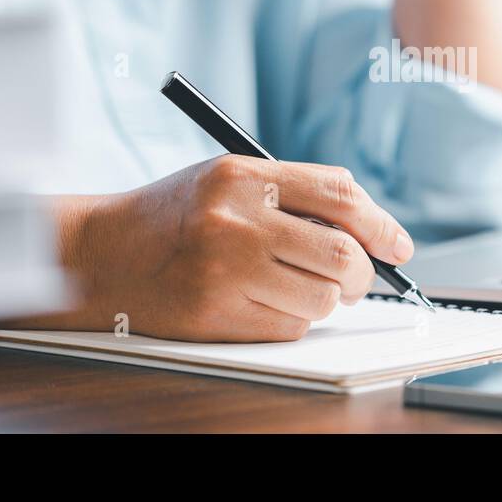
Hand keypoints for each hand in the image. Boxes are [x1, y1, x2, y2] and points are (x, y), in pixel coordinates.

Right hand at [50, 155, 413, 341]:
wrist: (102, 253)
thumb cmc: (176, 214)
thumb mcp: (231, 180)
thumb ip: (295, 194)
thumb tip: (371, 231)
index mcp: (244, 176)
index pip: (339, 195)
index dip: (381, 224)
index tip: (398, 245)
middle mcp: (236, 220)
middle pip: (340, 254)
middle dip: (361, 273)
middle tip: (356, 278)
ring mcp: (224, 269)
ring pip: (320, 297)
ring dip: (324, 299)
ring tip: (299, 286)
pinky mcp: (214, 314)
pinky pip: (289, 326)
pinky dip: (292, 319)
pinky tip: (264, 301)